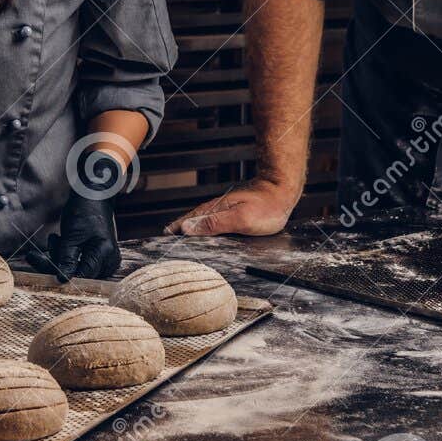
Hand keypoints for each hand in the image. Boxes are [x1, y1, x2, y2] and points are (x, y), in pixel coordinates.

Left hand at [28, 189, 120, 280]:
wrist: (94, 197)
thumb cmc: (84, 212)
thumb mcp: (71, 236)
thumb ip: (67, 259)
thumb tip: (62, 280)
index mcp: (105, 253)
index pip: (81, 275)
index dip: (60, 272)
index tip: (38, 261)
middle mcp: (109, 261)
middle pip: (78, 274)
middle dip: (58, 262)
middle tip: (40, 249)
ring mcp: (106, 260)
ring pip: (77, 269)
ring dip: (61, 257)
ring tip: (55, 238)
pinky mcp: (100, 258)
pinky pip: (80, 263)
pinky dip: (67, 255)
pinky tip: (61, 241)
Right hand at [164, 179, 297, 237]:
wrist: (282, 192)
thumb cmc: (266, 207)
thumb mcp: (241, 219)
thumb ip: (214, 224)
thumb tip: (187, 229)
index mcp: (213, 212)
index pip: (184, 225)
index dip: (172, 235)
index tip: (159, 244)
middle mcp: (214, 211)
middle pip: (188, 225)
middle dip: (174, 235)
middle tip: (161, 247)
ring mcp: (221, 212)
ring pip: (198, 224)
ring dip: (185, 233)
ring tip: (174, 244)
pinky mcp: (229, 215)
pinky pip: (209, 225)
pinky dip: (200, 232)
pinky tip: (200, 237)